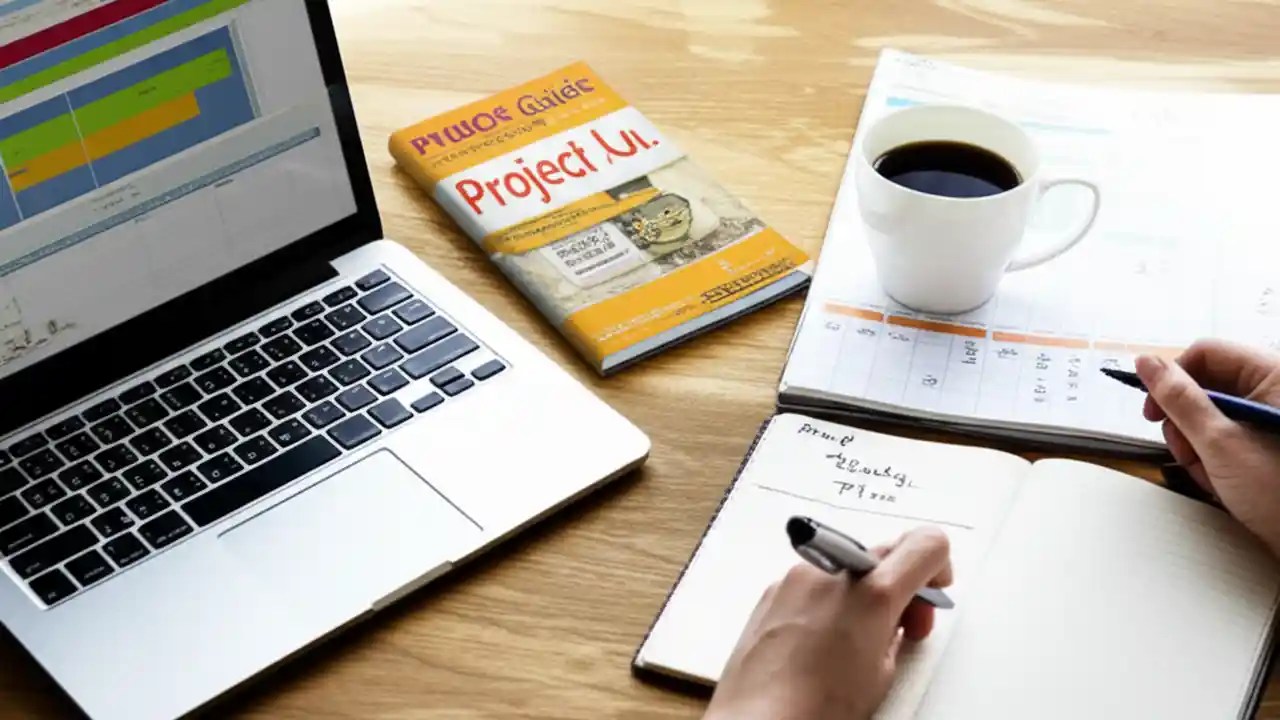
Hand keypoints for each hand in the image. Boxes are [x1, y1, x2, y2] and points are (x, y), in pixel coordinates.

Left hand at [703, 527, 951, 719]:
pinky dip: (829, 600)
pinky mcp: (773, 590)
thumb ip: (895, 633)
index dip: (938, 566)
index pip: (925, 544)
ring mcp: (798, 578)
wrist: (758, 719)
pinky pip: (815, 582)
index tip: (934, 588)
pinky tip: (822, 640)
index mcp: (871, 593)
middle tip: (902, 626)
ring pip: (849, 567)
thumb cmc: (816, 707)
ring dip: (863, 592)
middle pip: (887, 552)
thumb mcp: (881, 674)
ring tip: (857, 639)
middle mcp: (833, 573)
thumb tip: (896, 620)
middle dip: (902, 583)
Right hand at [1136, 339, 1279, 554]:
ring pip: (1209, 412)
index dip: (1172, 378)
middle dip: (1185, 420)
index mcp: (1274, 375)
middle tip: (1185, 451)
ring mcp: (1268, 416)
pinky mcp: (1264, 440)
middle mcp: (1273, 390)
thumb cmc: (1277, 493)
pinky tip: (1219, 480)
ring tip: (1206, 472)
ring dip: (1195, 443)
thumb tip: (1146, 363)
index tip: (1152, 411)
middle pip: (1205, 384)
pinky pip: (1222, 434)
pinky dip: (1211, 456)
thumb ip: (1179, 399)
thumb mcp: (1219, 442)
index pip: (1206, 354)